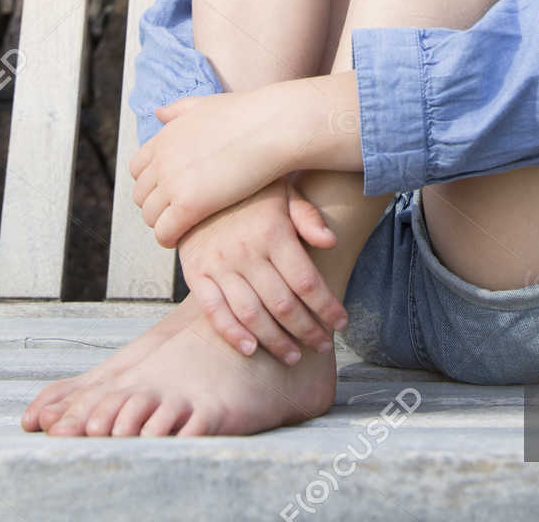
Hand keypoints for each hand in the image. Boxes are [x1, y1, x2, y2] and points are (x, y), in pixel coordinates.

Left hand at [129, 88, 282, 245]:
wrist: (273, 126)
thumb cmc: (249, 114)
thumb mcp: (207, 104)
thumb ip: (179, 110)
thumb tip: (158, 114)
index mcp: (164, 136)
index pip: (137, 170)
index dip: (152, 184)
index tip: (170, 192)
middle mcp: (162, 159)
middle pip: (140, 196)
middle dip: (156, 206)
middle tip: (178, 213)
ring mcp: (173, 183)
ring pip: (150, 218)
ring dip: (164, 224)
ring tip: (184, 226)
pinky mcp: (190, 205)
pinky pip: (165, 233)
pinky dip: (171, 239)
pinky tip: (187, 237)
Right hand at [178, 175, 348, 364]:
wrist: (202, 183)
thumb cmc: (253, 191)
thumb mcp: (284, 192)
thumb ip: (308, 217)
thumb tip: (331, 241)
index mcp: (273, 232)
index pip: (306, 281)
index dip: (327, 307)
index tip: (342, 323)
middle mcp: (246, 251)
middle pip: (282, 304)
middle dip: (307, 331)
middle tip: (323, 346)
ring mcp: (219, 265)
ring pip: (251, 314)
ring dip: (275, 341)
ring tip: (293, 356)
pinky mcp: (196, 274)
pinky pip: (214, 311)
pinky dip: (232, 334)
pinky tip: (251, 349)